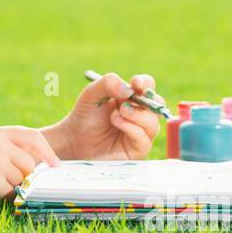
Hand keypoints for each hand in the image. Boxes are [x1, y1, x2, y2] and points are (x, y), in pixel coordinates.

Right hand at [0, 126, 61, 202]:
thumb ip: (12, 148)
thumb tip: (45, 164)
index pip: (32, 137)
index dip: (47, 151)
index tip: (56, 165)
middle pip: (29, 163)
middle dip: (23, 175)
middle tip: (3, 178)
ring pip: (22, 178)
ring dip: (11, 185)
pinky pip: (11, 191)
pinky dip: (3, 194)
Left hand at [44, 72, 161, 160]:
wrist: (74, 139)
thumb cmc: (85, 116)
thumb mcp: (92, 94)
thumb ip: (108, 83)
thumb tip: (129, 89)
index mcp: (131, 97)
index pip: (148, 86)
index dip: (145, 83)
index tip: (136, 83)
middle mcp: (139, 114)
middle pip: (157, 104)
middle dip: (146, 100)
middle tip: (128, 100)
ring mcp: (140, 132)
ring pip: (152, 122)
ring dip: (136, 115)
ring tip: (115, 115)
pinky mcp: (136, 150)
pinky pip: (144, 139)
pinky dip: (132, 129)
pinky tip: (117, 123)